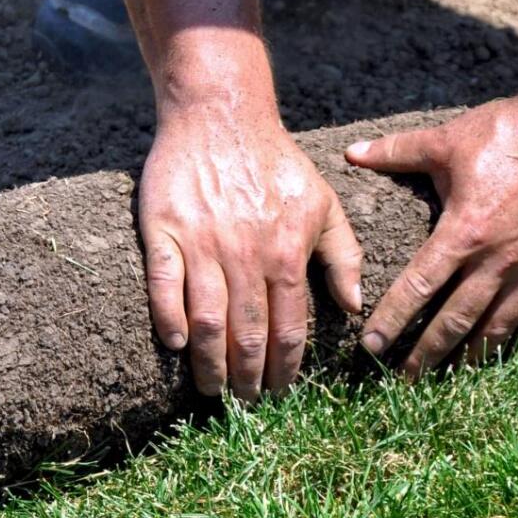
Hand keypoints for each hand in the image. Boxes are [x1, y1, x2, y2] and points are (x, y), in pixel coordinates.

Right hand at [140, 93, 363, 401]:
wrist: (219, 113)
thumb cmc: (275, 160)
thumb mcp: (323, 202)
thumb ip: (343, 255)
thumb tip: (354, 308)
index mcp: (286, 252)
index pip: (288, 327)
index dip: (285, 368)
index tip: (279, 393)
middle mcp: (245, 253)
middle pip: (247, 334)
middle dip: (247, 378)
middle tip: (244, 403)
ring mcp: (201, 243)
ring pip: (207, 320)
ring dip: (209, 363)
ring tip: (211, 389)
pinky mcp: (163, 230)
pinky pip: (164, 285)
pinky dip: (168, 318)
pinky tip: (176, 344)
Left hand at [344, 93, 517, 375]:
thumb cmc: (507, 130)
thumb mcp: (446, 140)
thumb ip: (396, 152)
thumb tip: (350, 154)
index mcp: (465, 230)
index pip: (419, 287)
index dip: (393, 320)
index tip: (370, 347)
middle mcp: (500, 258)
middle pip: (456, 320)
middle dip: (426, 354)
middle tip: (402, 381)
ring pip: (499, 326)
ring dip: (471, 356)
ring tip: (447, 378)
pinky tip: (502, 355)